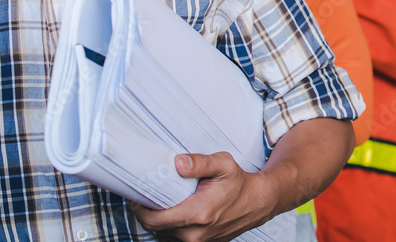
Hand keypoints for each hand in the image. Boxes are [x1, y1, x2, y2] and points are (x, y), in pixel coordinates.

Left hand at [131, 153, 276, 241]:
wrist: (258, 202)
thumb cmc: (239, 183)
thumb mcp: (223, 164)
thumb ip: (199, 162)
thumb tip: (178, 162)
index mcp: (198, 213)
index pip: (154, 219)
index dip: (140, 208)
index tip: (137, 195)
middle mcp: (195, 233)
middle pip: (157, 227)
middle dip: (149, 211)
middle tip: (147, 193)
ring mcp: (199, 241)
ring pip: (166, 232)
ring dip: (161, 218)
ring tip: (164, 199)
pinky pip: (178, 236)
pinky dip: (173, 224)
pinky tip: (177, 209)